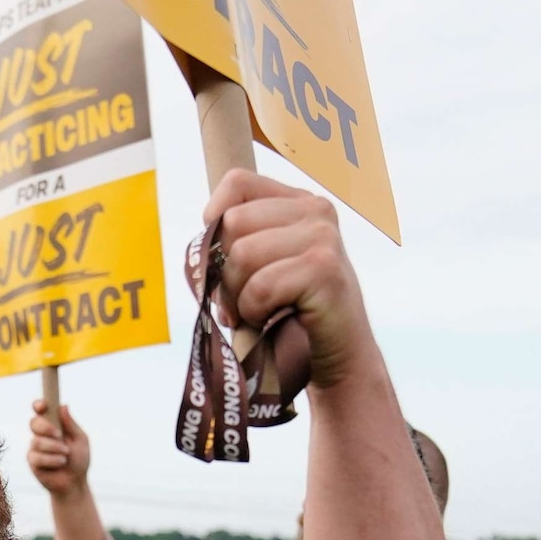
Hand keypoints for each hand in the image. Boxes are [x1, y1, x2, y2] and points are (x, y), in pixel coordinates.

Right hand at [27, 399, 91, 499]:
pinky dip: (52, 460)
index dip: (39, 405)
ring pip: (36, 441)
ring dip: (55, 448)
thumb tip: (63, 406)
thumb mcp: (80, 440)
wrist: (75, 483)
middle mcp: (42, 434)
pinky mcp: (32, 461)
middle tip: (59, 435)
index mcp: (54, 425)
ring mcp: (35, 447)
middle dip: (46, 428)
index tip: (43, 406)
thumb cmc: (79, 459)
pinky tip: (60, 463)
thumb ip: (71, 424)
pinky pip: (37, 456)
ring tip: (65, 456)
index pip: (41, 411)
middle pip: (34, 422)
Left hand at [206, 169, 373, 390]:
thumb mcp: (264, 265)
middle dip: (226, 270)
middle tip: (242, 299)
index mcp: (299, 202)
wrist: (339, 357)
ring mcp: (323, 237)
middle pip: (232, 222)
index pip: (237, 182)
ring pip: (242, 255)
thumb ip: (236, 242)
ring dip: (239, 295)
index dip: (214, 218)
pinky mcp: (324, 270)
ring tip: (258, 311)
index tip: (222, 257)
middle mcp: (315, 210)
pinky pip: (260, 287)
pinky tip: (273, 319)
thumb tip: (201, 247)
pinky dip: (256, 312)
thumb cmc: (293, 312)